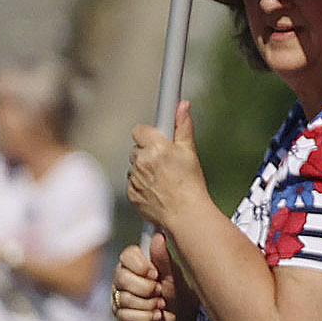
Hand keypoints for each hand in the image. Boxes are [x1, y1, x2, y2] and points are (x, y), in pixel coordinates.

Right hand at [112, 238, 184, 320]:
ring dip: (150, 304)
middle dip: (146, 288)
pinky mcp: (119, 313)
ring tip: (161, 303)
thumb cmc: (176, 288)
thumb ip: (163, 257)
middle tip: (160, 290)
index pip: (126, 255)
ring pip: (125, 299)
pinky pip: (127, 316)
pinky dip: (146, 317)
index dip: (140, 266)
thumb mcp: (172, 273)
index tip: (155, 273)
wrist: (180, 315)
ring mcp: (118, 295)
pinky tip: (155, 315)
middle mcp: (122, 276)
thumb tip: (159, 236)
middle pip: (122, 278)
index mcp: (134, 261)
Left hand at [127, 104, 209, 237]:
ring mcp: (134, 179)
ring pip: (134, 167)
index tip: (157, 138)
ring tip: (163, 178)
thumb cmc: (190, 184)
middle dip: (148, 153)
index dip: (149, 134)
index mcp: (155, 147)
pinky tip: (157, 189)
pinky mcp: (131, 193)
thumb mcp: (189, 152)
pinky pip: (132, 183)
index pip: (139, 131)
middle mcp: (141, 162)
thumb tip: (182, 106)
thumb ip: (183, 126)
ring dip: (144, 169)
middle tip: (165, 162)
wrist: (185, 214)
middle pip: (137, 149)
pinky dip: (141, 184)